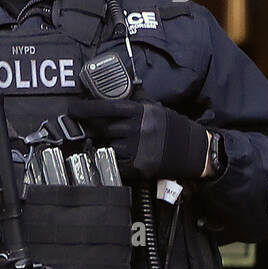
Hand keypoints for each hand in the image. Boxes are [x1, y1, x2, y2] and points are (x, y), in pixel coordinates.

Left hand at [67, 98, 208, 180]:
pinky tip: (125, 158)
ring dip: (109, 147)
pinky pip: (116, 164)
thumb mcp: (155, 110)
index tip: (71, 109)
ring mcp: (140, 148)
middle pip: (104, 129)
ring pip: (108, 147)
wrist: (196, 150)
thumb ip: (133, 106)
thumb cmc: (173, 128)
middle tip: (95, 131)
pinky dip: (116, 162)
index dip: (85, 109)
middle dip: (97, 131)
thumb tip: (105, 102)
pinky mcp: (141, 166)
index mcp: (142, 112)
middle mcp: (139, 128)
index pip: (106, 108)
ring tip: (124, 146)